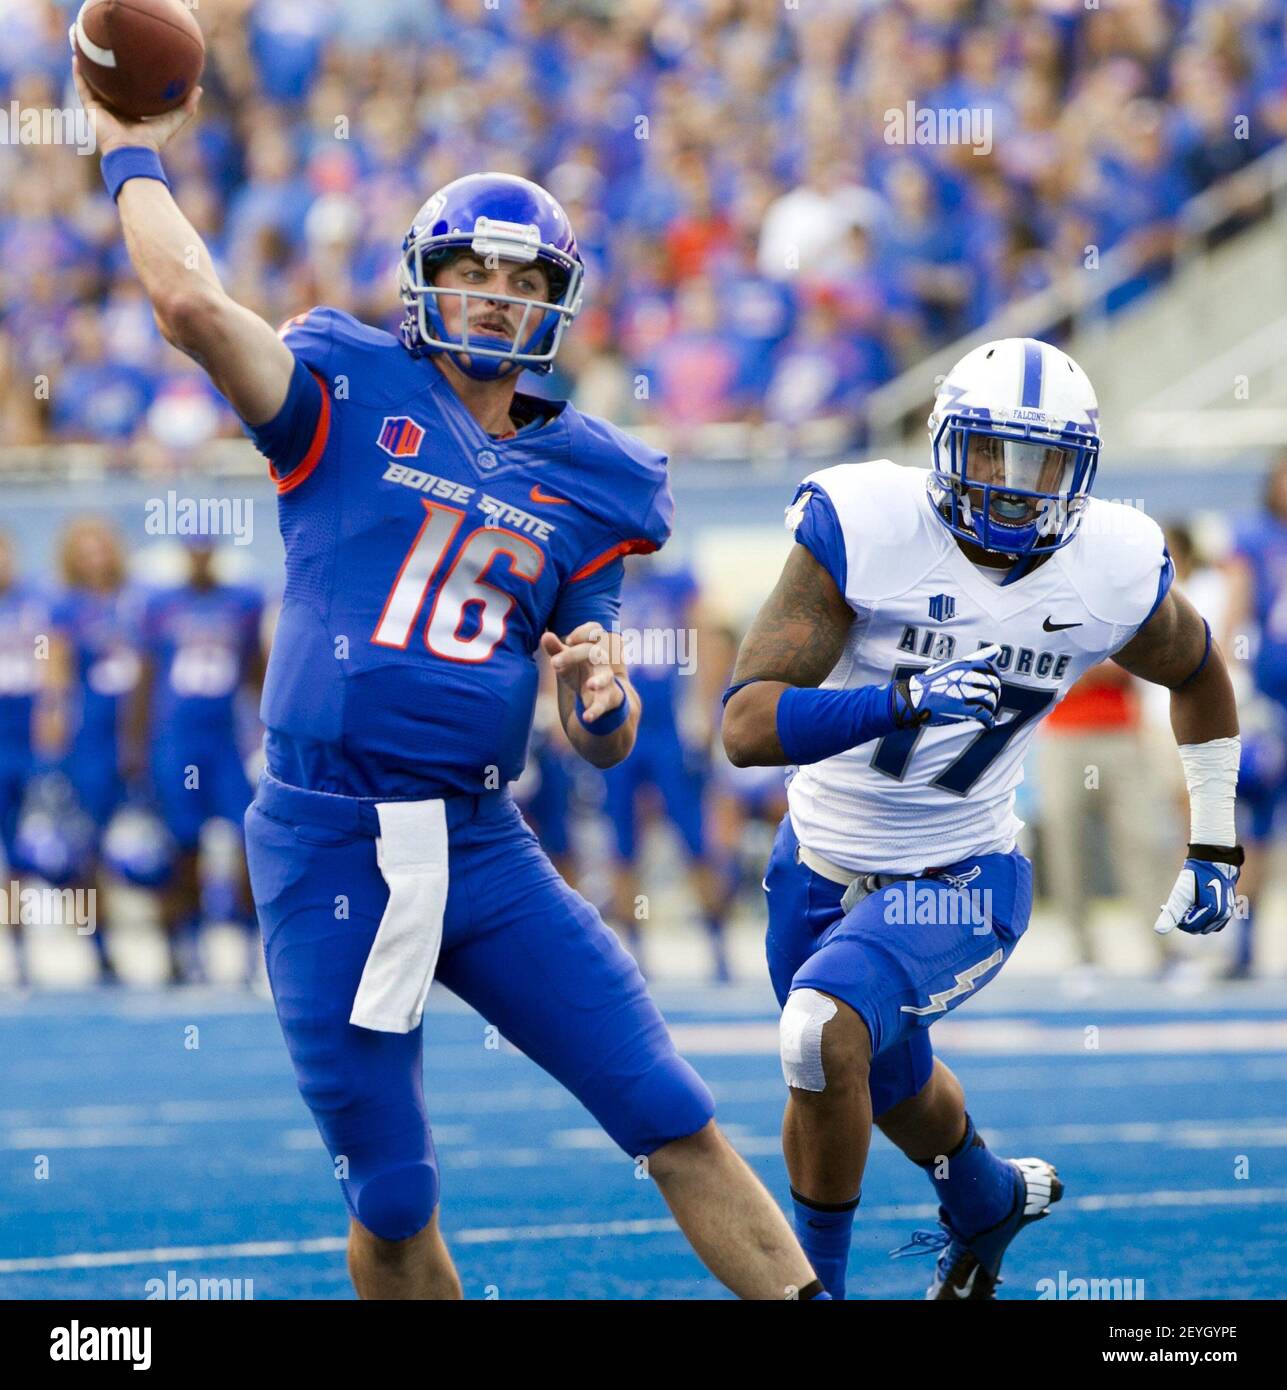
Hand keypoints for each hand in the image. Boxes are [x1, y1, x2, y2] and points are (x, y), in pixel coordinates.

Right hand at [71, 53, 201, 156]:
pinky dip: (79, 73)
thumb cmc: (153, 140)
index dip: (129, 74)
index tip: (130, 57)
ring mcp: (102, 108)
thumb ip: (186, 107)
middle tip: (106, 45)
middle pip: (109, 82)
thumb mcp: (173, 120)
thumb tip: (199, 89)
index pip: (129, 89)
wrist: (132, 151)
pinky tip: (77, 57)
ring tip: (85, 44)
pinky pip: (82, 87)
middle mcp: (115, 108)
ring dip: (87, 64)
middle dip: (106, 65)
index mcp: (132, 111)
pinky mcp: (91, 109)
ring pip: (92, 82)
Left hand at [540, 623, 624, 725]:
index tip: (570, 639)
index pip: (595, 631)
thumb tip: (545, 636)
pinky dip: (595, 711)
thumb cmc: (581, 673)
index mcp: (592, 647)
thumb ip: (556, 649)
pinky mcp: (609, 698)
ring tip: (591, 685)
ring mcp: (607, 680)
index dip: (585, 632)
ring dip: (599, 681)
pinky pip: (603, 704)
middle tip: (554, 663)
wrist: (604, 697)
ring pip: (605, 677)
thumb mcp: (567, 662)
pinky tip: (587, 718)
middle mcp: (602, 662)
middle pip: (594, 652)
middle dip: (573, 656)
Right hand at [893, 643, 1001, 728]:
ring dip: (991, 706)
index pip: (990, 668)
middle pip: (992, 685)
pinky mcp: (960, 710)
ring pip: (990, 700)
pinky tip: (988, 723)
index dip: (995, 677)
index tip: (992, 683)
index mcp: (963, 665)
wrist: (913, 699)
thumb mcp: (952, 665)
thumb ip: (975, 659)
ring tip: (986, 710)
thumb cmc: (933, 682)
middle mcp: (964, 678)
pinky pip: (983, 715)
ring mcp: (963, 694)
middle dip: (994, 693)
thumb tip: (998, 650)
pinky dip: (989, 720)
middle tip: (989, 698)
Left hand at [1154, 850, 1241, 934]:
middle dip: (1185, 919)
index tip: (1167, 906)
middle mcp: (1223, 915)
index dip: (1177, 919)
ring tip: (1185, 903)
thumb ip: (1171, 914)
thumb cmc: (1195, 875)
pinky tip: (1195, 905)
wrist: (1213, 858)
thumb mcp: (1180, 894)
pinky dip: (1204, 917)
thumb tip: (1158, 931)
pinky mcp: (1228, 907)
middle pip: (1198, 928)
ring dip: (1194, 918)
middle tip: (1175, 903)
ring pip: (1206, 926)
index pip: (1190, 927)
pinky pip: (1214, 921)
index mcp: (1212, 912)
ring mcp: (1228, 912)